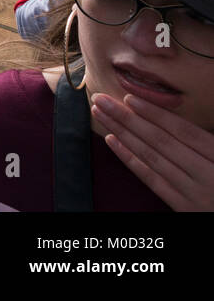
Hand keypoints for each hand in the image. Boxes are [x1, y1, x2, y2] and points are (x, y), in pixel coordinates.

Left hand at [92, 92, 213, 210]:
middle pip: (161, 142)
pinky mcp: (182, 207)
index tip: (129, 98)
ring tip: (100, 114)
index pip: (184, 132)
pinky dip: (130, 159)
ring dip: (122, 133)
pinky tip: (112, 141)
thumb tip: (169, 116)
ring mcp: (193, 193)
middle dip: (128, 118)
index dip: (155, 114)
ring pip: (152, 158)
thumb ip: (204, 139)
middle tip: (101, 99)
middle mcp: (207, 175)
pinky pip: (152, 179)